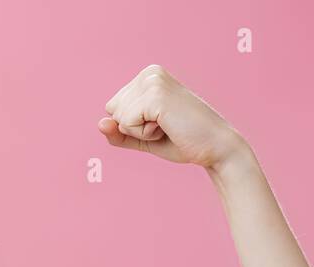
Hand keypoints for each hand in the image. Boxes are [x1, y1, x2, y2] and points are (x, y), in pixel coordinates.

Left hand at [97, 65, 245, 169]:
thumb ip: (118, 133)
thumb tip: (99, 123)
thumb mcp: (143, 138)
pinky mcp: (155, 96)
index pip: (113, 107)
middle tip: (166, 126)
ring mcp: (153, 81)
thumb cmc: (182, 140)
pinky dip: (144, 134)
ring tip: (168, 126)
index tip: (161, 123)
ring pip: (119, 118)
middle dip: (134, 128)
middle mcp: (150, 73)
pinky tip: (167, 127)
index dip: (132, 125)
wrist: (214, 147)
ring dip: (141, 131)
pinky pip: (127, 124)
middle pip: (112, 111)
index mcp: (148, 76)